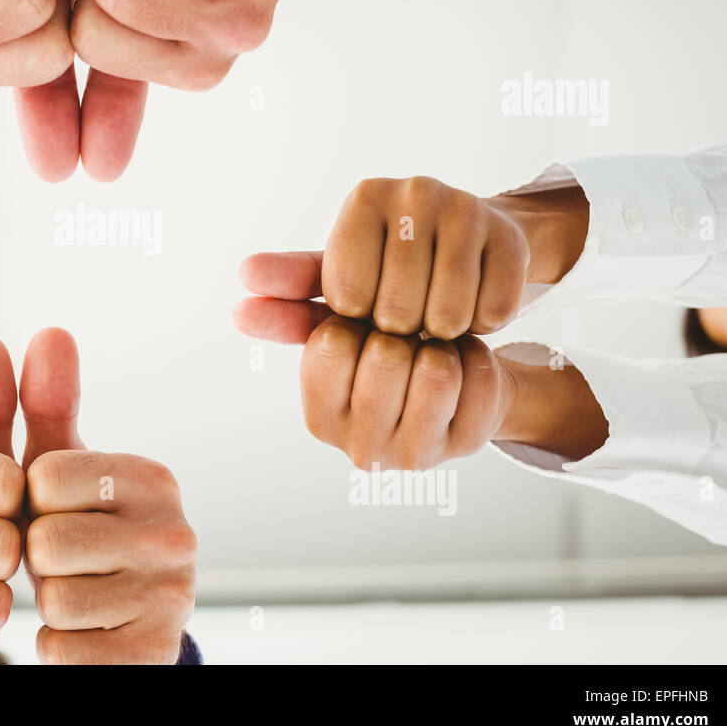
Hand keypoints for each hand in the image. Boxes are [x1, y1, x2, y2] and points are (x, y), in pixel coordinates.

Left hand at [15, 330, 197, 664]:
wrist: (115, 632)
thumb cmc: (73, 538)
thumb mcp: (48, 474)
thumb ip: (28, 408)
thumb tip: (6, 335)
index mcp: (152, 477)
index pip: (44, 479)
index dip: (30, 504)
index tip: (57, 515)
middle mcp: (176, 531)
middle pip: (46, 541)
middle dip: (37, 558)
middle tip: (67, 564)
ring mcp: (173, 596)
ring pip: (54, 598)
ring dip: (48, 605)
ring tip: (79, 599)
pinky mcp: (154, 652)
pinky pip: (63, 648)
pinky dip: (60, 647)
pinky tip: (86, 636)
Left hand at [238, 177, 540, 341]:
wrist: (475, 248)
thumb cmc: (391, 269)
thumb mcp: (338, 281)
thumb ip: (289, 297)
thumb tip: (238, 312)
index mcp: (363, 199)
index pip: (347, 296)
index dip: (357, 321)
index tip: (364, 309)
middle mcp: (414, 190)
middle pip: (397, 309)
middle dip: (399, 333)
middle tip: (405, 321)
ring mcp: (467, 207)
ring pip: (446, 315)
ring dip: (440, 336)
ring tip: (434, 318)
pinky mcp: (511, 236)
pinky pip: (492, 314)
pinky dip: (481, 328)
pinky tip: (473, 307)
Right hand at [239, 301, 515, 468]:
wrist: (456, 377)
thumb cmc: (386, 339)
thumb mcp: (340, 313)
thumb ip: (293, 291)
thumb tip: (245, 270)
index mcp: (320, 418)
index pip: (331, 345)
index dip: (355, 317)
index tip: (364, 319)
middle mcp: (362, 449)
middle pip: (386, 359)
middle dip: (401, 329)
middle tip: (405, 332)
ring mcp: (418, 456)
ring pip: (437, 372)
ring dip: (440, 343)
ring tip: (432, 345)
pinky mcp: (469, 447)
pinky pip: (481, 379)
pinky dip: (477, 355)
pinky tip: (465, 361)